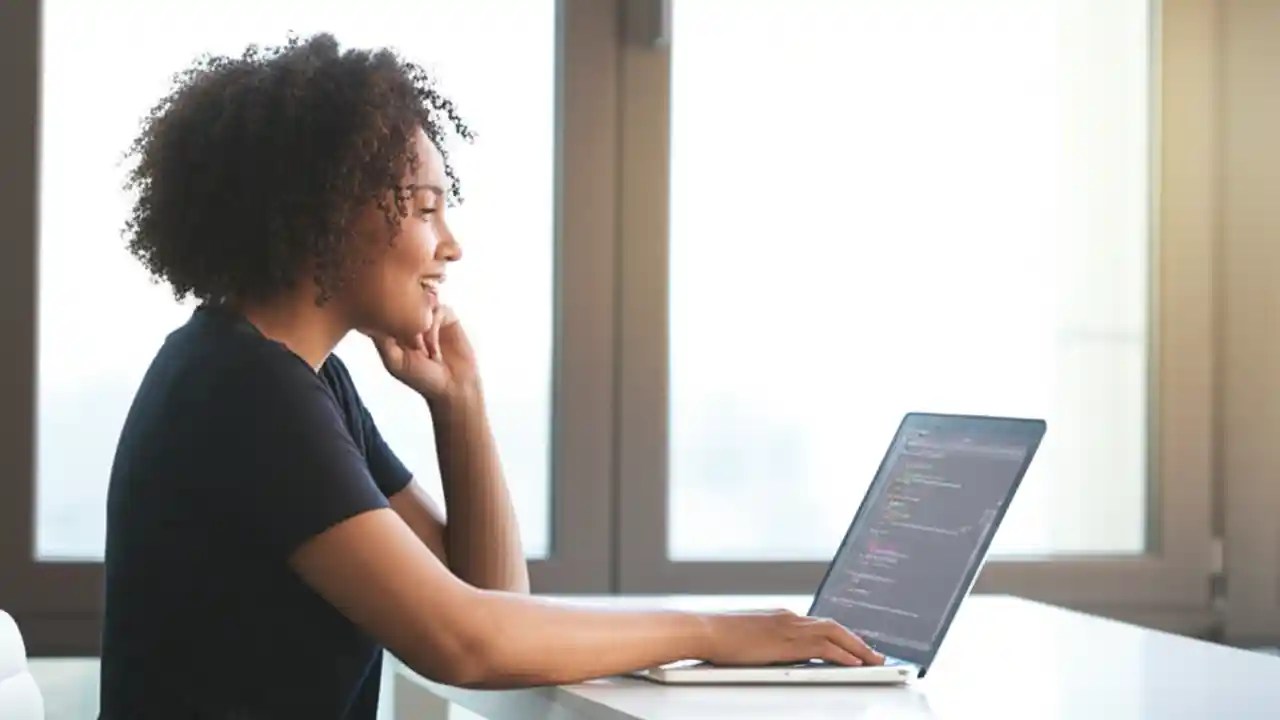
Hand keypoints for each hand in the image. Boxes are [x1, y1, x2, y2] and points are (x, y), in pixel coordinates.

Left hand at [369, 306, 479, 402]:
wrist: (453, 387)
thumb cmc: (422, 378)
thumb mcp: (395, 361)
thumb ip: (382, 340)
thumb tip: (371, 318)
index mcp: (393, 328)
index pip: (384, 307)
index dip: (387, 315)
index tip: (392, 337)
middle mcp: (411, 318)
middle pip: (404, 298)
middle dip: (407, 319)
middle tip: (411, 346)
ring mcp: (429, 316)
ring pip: (422, 301)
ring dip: (422, 324)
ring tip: (423, 350)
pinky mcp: (447, 316)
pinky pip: (439, 309)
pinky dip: (435, 327)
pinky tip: (435, 349)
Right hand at [701, 609, 882, 666]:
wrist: (705, 630)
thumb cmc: (718, 636)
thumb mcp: (747, 638)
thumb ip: (765, 643)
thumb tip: (773, 654)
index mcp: (780, 616)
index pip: (819, 624)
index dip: (840, 635)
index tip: (853, 644)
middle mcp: (789, 618)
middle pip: (834, 626)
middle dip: (856, 641)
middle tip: (874, 653)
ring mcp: (789, 628)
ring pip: (835, 634)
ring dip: (858, 647)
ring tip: (874, 660)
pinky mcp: (788, 642)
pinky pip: (825, 648)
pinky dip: (843, 654)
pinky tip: (855, 664)